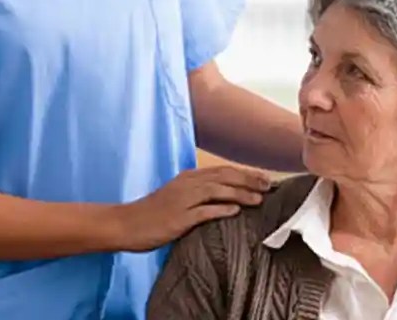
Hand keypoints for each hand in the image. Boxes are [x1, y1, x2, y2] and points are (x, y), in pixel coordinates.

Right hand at [112, 166, 271, 252]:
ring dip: (239, 193)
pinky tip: (234, 211)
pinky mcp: (177, 218)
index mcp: (188, 178)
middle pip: (223, 177)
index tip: (265, 178)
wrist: (127, 224)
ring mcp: (182, 201)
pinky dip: (219, 209)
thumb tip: (226, 200)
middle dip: (248, 180)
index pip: (222, 171)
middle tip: (269, 185)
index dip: (245, 174)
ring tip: (259, 198)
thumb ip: (199, 195)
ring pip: (216, 191)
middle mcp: (187, 185)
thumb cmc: (153, 214)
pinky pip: (202, 212)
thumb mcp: (178, 198)